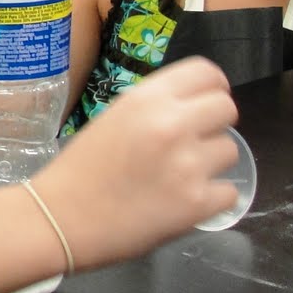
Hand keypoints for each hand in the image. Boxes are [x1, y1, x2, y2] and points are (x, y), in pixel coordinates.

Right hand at [30, 58, 238, 269]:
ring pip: (230, 150)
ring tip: (180, 175)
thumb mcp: (112, 119)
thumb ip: (152, 109)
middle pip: (227, 108)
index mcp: (146, 99)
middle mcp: (172, 124)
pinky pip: (229, 191)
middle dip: (215, 124)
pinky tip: (183, 201)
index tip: (204, 103)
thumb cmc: (80, 168)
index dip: (212, 88)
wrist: (62, 218)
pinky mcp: (197, 203)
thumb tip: (189, 108)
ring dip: (211, 162)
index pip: (208, 74)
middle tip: (194, 141)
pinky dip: (211, 198)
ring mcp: (188, 164)